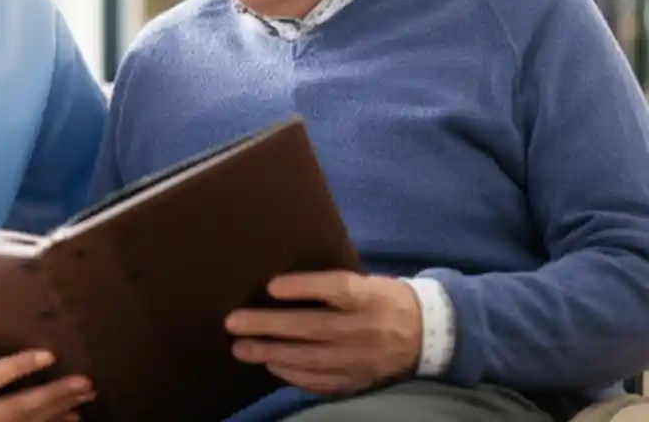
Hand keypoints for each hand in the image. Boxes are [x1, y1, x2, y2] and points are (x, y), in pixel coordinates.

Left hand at [225, 271, 420, 394]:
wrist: (426, 334)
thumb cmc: (382, 298)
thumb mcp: (366, 281)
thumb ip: (331, 284)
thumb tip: (279, 283)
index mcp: (369, 296)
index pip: (336, 289)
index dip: (303, 287)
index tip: (270, 286)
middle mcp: (365, 328)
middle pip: (313, 327)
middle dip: (269, 326)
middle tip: (233, 322)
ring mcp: (361, 358)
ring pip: (311, 358)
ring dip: (271, 353)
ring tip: (240, 349)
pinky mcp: (358, 379)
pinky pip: (321, 380)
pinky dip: (293, 374)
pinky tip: (270, 366)